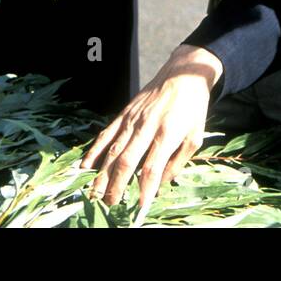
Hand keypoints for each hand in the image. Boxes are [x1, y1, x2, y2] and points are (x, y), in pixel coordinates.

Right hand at [81, 44, 223, 216]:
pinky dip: (93, 152)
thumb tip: (162, 184)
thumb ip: (179, 161)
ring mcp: (132, 119)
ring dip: (101, 175)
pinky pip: (105, 135)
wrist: (183, 73)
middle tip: (110, 206)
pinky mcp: (123, 114)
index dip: (144, 189)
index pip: (152, 167)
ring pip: (111, 151)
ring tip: (94, 195)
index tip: (139, 207)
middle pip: (126, 162)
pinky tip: (84, 167)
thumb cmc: (193, 107)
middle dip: (116, 187)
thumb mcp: (196, 135)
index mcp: (168, 133)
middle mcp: (146, 126)